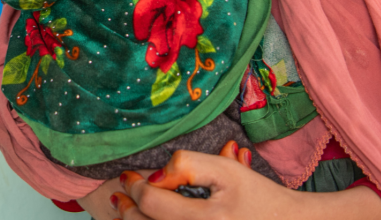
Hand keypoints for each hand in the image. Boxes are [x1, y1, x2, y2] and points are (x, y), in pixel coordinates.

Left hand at [110, 142, 295, 219]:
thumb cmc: (259, 197)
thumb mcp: (228, 171)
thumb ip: (189, 166)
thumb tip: (156, 175)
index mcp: (207, 219)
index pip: (152, 202)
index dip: (135, 186)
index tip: (128, 176)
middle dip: (127, 208)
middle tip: (121, 195)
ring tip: (126, 209)